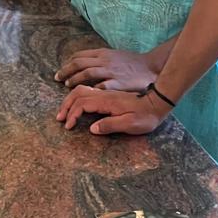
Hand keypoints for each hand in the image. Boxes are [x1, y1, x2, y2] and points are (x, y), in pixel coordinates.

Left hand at [55, 47, 158, 91]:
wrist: (151, 66)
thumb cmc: (132, 63)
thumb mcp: (114, 55)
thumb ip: (101, 59)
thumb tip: (86, 64)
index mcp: (103, 53)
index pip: (79, 55)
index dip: (68, 63)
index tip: (62, 70)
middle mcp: (105, 60)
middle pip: (79, 63)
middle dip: (66, 71)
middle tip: (57, 78)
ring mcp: (111, 71)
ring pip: (87, 72)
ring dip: (75, 79)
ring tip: (67, 86)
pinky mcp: (119, 82)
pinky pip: (102, 85)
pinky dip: (92, 89)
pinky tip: (85, 94)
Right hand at [55, 84, 169, 134]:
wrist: (157, 101)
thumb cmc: (145, 117)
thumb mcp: (130, 125)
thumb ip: (110, 125)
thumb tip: (92, 129)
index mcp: (107, 101)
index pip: (82, 104)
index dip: (72, 115)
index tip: (68, 126)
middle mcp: (104, 93)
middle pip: (77, 93)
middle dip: (66, 105)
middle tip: (59, 118)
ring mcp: (105, 91)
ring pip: (81, 89)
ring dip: (69, 98)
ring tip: (63, 109)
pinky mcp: (108, 92)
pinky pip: (87, 88)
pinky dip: (76, 92)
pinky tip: (75, 98)